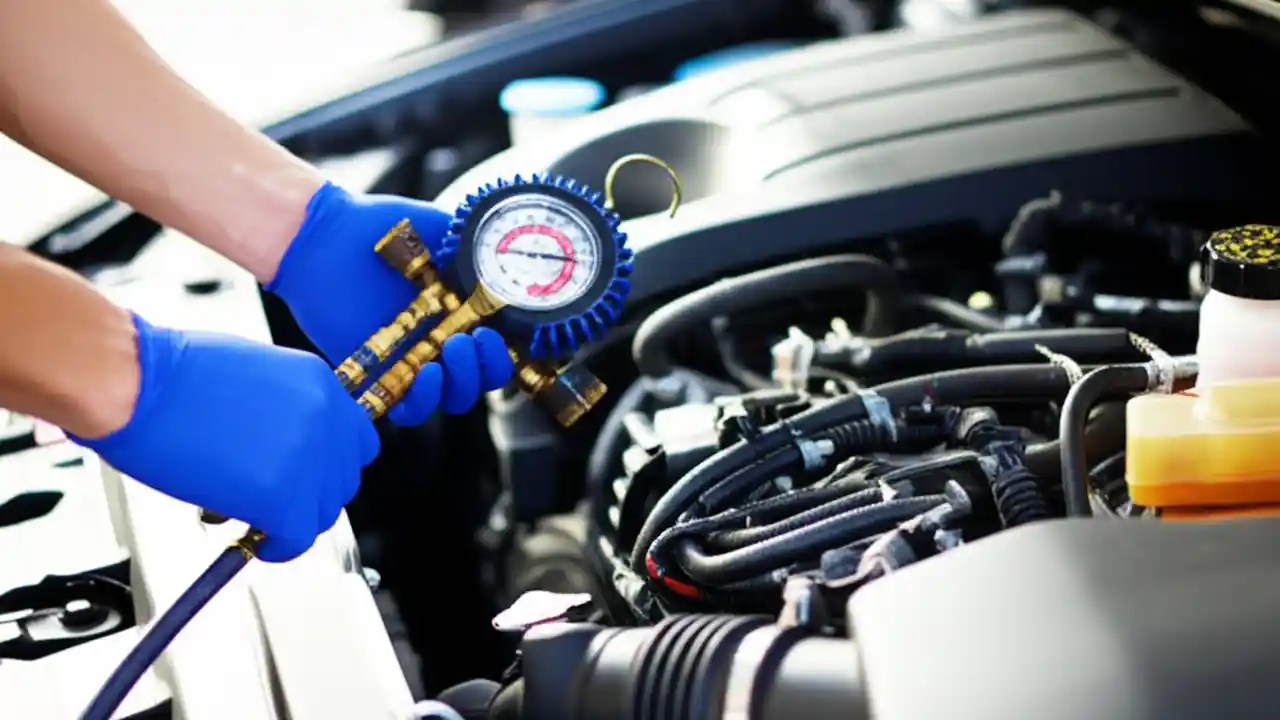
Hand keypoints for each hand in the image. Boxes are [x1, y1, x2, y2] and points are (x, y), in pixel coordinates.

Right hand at [71, 315, 377, 561]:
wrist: (137, 385)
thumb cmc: (170, 372)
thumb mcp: (253, 372)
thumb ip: (284, 407)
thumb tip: (282, 445)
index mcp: (318, 383)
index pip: (354, 440)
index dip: (329, 464)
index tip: (308, 476)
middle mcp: (324, 419)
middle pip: (341, 480)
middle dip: (310, 495)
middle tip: (277, 500)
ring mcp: (307, 458)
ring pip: (322, 512)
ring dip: (293, 520)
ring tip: (259, 519)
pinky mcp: (280, 496)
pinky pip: (297, 538)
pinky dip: (280, 547)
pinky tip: (259, 542)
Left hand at [265, 182, 513, 423]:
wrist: (325, 236)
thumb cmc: (379, 226)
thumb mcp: (438, 227)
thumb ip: (475, 247)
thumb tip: (506, 263)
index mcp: (464, 308)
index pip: (503, 345)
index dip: (511, 348)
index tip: (505, 331)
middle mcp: (444, 337)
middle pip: (484, 378)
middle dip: (489, 366)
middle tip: (476, 338)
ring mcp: (414, 358)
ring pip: (454, 396)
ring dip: (463, 381)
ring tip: (452, 347)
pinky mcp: (381, 373)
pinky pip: (409, 408)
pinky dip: (424, 400)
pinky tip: (426, 373)